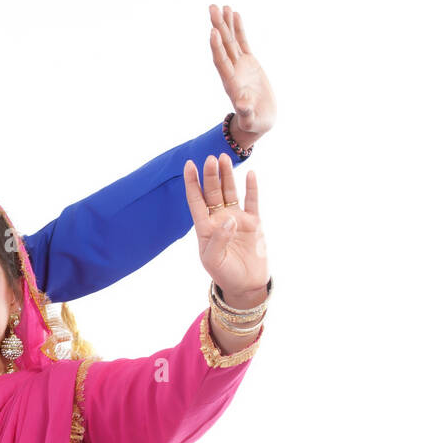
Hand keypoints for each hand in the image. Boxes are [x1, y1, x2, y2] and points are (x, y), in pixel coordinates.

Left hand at [182, 155, 267, 307]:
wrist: (246, 284)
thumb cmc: (225, 274)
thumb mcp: (213, 261)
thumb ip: (217, 240)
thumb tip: (230, 219)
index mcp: (205, 227)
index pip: (196, 200)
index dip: (192, 183)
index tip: (189, 165)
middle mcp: (219, 219)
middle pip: (213, 192)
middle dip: (211, 175)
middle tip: (210, 159)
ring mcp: (237, 219)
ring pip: (230, 192)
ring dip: (227, 176)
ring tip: (224, 158)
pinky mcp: (254, 222)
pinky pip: (252, 201)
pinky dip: (252, 188)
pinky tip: (250, 174)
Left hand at [209, 5, 275, 145]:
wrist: (258, 121)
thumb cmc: (254, 122)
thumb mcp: (251, 119)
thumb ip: (245, 111)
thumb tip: (242, 104)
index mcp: (231, 83)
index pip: (221, 61)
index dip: (217, 47)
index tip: (213, 32)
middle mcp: (232, 71)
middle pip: (223, 46)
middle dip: (218, 27)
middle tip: (212, 8)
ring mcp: (240, 66)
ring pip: (231, 41)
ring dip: (226, 24)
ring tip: (222, 6)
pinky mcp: (249, 63)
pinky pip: (242, 42)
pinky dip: (238, 29)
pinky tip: (235, 15)